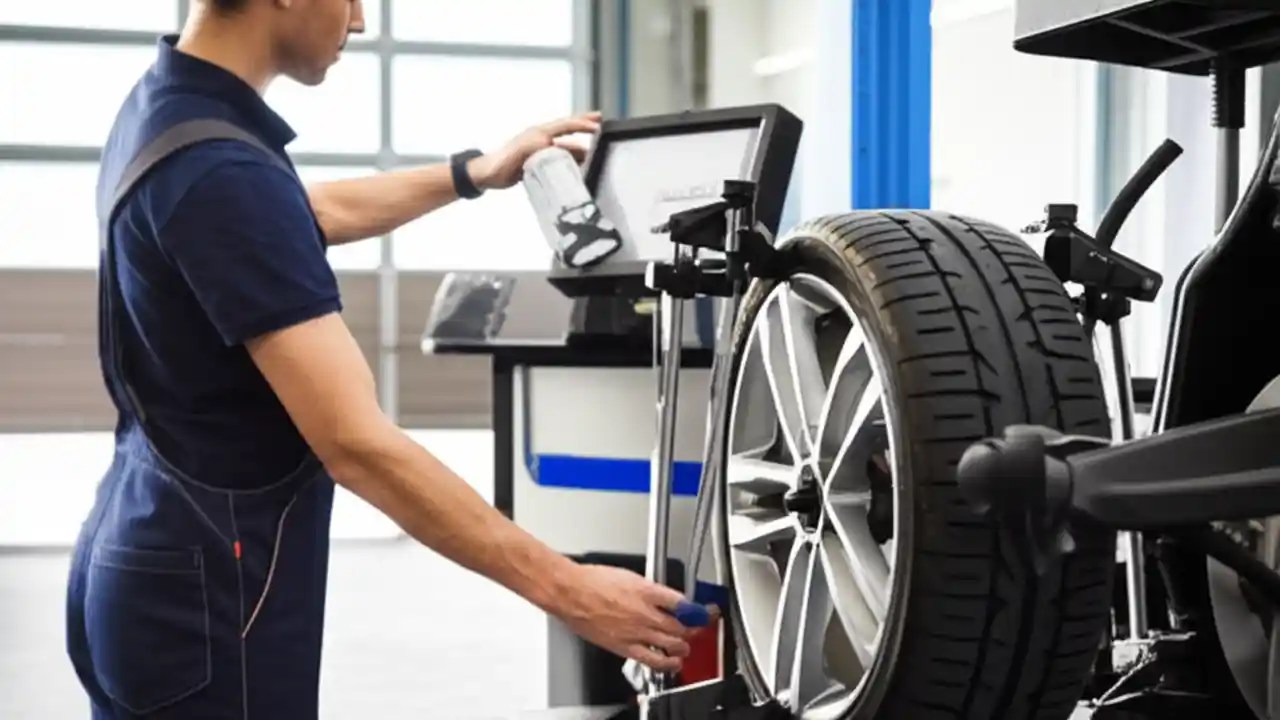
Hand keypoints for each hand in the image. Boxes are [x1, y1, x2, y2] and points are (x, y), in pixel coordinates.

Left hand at [469, 111, 602, 190]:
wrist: (486, 175)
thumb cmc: (499, 165)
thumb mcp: (517, 154)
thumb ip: (532, 147)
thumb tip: (551, 142)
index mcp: (538, 134)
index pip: (565, 125)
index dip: (582, 124)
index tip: (598, 126)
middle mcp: (541, 139)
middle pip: (568, 130)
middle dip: (585, 125)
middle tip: (602, 122)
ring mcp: (540, 150)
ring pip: (566, 147)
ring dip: (581, 149)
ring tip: (596, 153)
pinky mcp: (538, 162)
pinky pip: (559, 159)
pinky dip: (570, 162)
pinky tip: (579, 168)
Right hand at [553, 564, 702, 672]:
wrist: (571, 593)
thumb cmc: (592, 581)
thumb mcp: (629, 575)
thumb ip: (649, 589)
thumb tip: (663, 597)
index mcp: (648, 590)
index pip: (683, 602)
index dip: (697, 609)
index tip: (703, 611)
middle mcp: (647, 612)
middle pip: (682, 625)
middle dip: (692, 628)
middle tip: (695, 628)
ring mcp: (638, 631)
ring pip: (672, 644)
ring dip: (683, 646)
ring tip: (684, 645)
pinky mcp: (626, 647)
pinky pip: (653, 660)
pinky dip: (667, 663)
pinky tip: (673, 663)